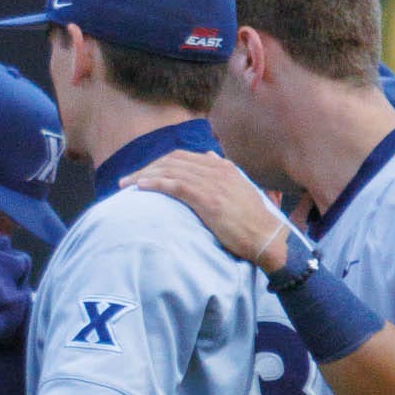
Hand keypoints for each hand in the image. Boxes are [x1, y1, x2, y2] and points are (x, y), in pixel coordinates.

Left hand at [122, 151, 290, 270]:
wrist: (268, 238)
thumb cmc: (254, 221)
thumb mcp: (240, 189)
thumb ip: (223, 172)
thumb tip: (209, 156)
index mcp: (224, 167)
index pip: (184, 157)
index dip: (161, 163)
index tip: (144, 173)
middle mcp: (217, 169)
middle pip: (173, 160)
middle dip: (147, 167)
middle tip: (128, 179)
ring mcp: (212, 183)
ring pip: (170, 170)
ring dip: (144, 175)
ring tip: (126, 184)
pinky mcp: (208, 199)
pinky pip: (175, 185)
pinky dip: (155, 183)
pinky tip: (141, 187)